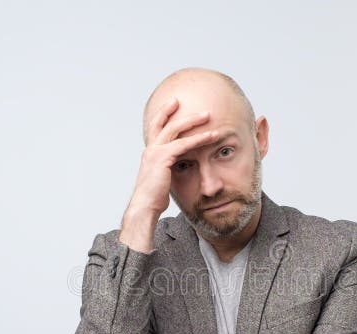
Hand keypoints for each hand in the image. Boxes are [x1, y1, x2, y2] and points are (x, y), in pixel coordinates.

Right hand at [128, 97, 218, 216]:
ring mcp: (155, 152)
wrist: (145, 207)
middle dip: (177, 110)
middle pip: (163, 122)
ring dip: (193, 121)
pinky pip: (184, 144)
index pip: (156, 127)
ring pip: (175, 129)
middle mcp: (150, 149)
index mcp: (150, 153)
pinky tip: (211, 135)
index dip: (164, 114)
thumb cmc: (154, 198)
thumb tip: (177, 170)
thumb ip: (168, 169)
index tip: (174, 104)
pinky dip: (198, 139)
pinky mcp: (163, 159)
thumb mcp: (162, 179)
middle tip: (190, 102)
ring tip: (208, 115)